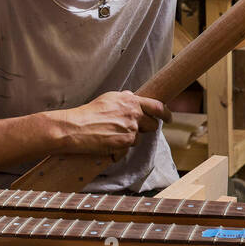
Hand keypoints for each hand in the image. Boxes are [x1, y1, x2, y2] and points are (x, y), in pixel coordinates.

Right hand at [54, 90, 171, 158]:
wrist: (75, 127)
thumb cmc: (88, 112)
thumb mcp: (108, 98)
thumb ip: (125, 98)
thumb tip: (134, 97)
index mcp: (131, 100)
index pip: (158, 106)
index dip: (166, 113)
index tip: (169, 118)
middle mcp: (134, 114)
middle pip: (152, 125)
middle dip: (146, 128)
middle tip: (133, 129)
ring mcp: (131, 129)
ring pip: (139, 138)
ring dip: (129, 138)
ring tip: (111, 134)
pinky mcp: (125, 143)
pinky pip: (128, 148)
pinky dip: (120, 148)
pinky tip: (107, 142)